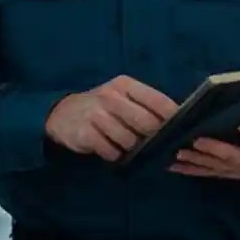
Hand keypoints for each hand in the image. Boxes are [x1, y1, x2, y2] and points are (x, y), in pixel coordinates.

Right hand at [45, 75, 179, 161]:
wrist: (62, 114)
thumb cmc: (102, 107)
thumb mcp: (122, 97)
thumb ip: (146, 106)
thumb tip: (178, 124)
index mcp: (125, 85)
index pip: (159, 102)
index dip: (172, 120)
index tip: (177, 131)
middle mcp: (111, 97)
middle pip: (147, 123)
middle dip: (152, 137)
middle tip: (149, 142)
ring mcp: (96, 115)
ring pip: (129, 140)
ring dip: (131, 148)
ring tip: (125, 145)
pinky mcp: (85, 133)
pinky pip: (111, 152)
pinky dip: (114, 155)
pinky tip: (110, 149)